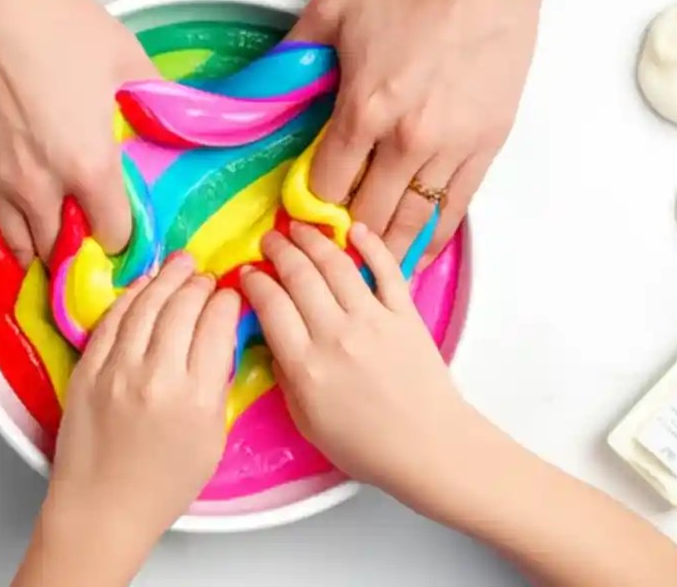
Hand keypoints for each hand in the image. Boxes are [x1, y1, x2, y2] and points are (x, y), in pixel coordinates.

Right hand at [0, 0, 156, 265]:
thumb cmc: (46, 20)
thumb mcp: (122, 55)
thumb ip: (153, 96)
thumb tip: (177, 114)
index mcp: (86, 165)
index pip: (114, 234)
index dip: (124, 238)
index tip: (126, 231)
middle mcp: (38, 188)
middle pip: (65, 252)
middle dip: (82, 252)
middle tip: (90, 243)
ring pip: (22, 250)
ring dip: (41, 254)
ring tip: (53, 247)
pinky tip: (6, 257)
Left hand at [20, 254, 238, 584]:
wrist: (102, 509)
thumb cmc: (163, 485)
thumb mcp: (212, 439)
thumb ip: (216, 386)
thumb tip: (218, 340)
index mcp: (196, 397)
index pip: (217, 326)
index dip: (226, 302)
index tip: (230, 295)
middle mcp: (157, 376)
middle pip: (182, 307)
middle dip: (198, 284)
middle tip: (205, 274)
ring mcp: (116, 369)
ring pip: (146, 305)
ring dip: (165, 279)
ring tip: (179, 265)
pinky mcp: (87, 369)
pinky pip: (112, 320)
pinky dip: (131, 297)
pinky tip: (145, 286)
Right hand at [240, 221, 473, 508]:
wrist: (430, 449)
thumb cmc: (365, 446)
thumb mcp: (306, 422)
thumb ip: (284, 377)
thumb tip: (271, 339)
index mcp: (306, 366)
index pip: (270, 306)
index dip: (254, 282)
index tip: (246, 273)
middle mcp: (336, 334)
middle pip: (299, 276)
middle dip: (278, 250)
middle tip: (268, 239)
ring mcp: (373, 319)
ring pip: (336, 264)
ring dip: (313, 239)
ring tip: (298, 227)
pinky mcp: (405, 314)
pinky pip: (385, 269)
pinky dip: (370, 244)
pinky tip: (354, 229)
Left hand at [288, 0, 548, 263]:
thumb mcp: (331, 8)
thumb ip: (293, 54)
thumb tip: (262, 84)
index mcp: (365, 110)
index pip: (326, 186)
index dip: (306, 207)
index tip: (295, 218)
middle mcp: (408, 140)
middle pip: (365, 217)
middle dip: (340, 239)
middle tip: (323, 251)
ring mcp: (452, 145)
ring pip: (411, 221)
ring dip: (383, 251)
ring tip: (363, 271)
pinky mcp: (487, 143)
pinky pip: (456, 208)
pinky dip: (432, 236)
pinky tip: (416, 253)